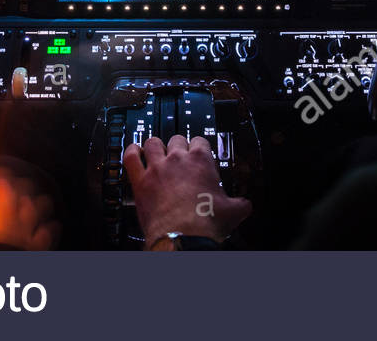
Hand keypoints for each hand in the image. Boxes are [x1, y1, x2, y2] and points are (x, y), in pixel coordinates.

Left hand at [123, 135, 250, 248]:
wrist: (183, 236)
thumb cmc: (205, 223)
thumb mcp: (233, 211)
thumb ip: (240, 203)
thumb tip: (245, 205)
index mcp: (201, 161)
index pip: (200, 140)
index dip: (199, 147)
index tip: (199, 154)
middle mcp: (177, 159)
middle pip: (176, 139)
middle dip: (178, 146)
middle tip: (179, 156)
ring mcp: (157, 168)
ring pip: (152, 143)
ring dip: (154, 145)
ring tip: (156, 150)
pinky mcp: (140, 181)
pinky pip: (131, 157)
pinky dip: (131, 152)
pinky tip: (133, 151)